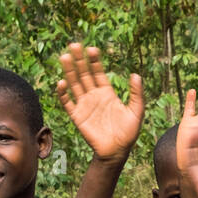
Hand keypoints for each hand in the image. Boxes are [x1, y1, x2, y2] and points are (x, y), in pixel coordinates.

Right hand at [57, 43, 143, 161]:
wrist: (117, 152)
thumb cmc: (128, 133)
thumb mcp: (136, 112)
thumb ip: (136, 94)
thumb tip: (136, 75)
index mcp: (107, 93)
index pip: (98, 72)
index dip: (94, 61)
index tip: (92, 49)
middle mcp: (94, 96)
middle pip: (84, 74)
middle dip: (79, 60)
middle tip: (74, 45)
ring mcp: (84, 105)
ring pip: (74, 84)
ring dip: (69, 71)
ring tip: (65, 57)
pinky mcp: (77, 116)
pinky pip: (67, 102)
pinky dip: (63, 93)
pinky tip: (61, 83)